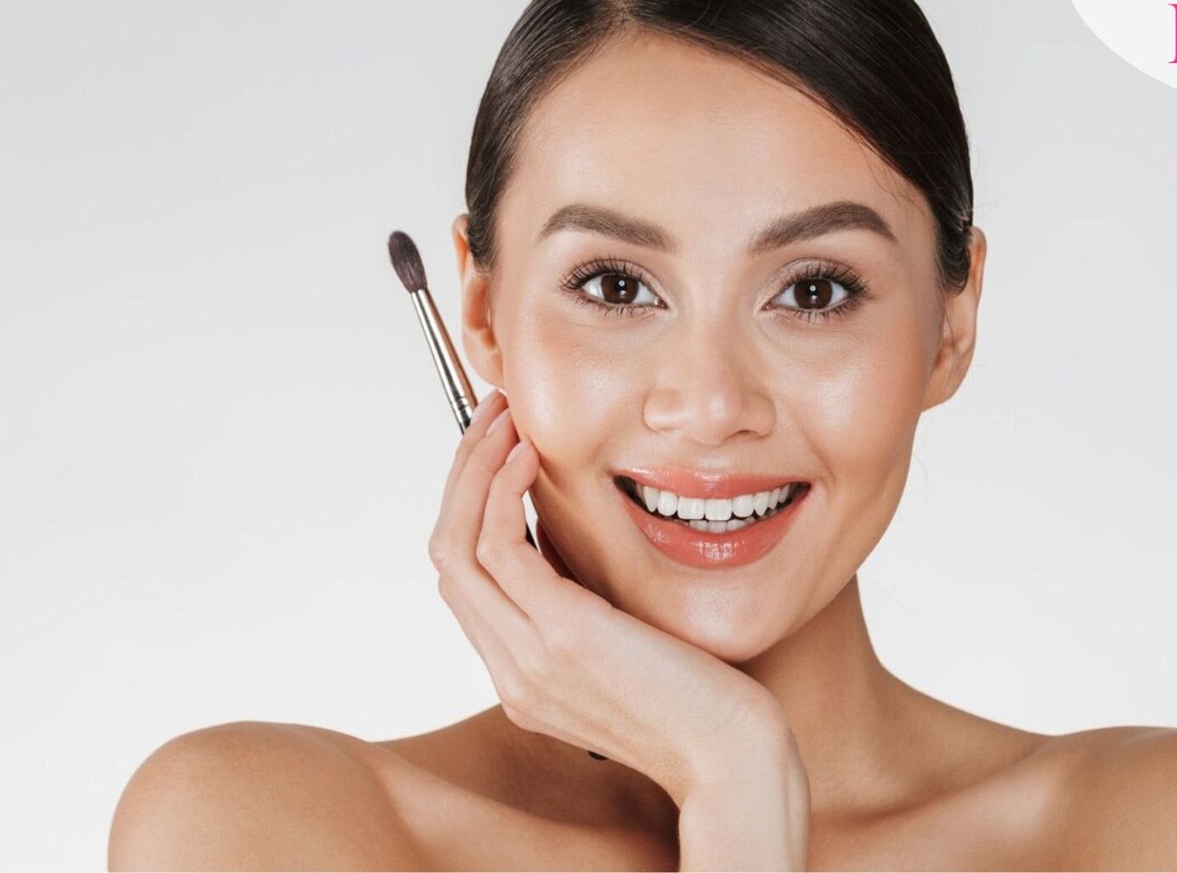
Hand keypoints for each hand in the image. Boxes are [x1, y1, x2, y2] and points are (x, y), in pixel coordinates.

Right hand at [428, 390, 790, 804]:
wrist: (731, 759)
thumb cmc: (704, 704)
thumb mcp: (629, 649)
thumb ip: (586, 609)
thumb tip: (569, 541)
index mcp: (521, 677)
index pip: (464, 581)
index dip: (472, 507)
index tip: (500, 451)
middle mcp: (510, 671)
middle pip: (446, 556)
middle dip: (462, 475)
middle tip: (494, 416)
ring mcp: (527, 657)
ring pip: (455, 545)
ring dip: (474, 469)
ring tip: (507, 419)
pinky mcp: (561, 636)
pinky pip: (499, 548)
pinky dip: (503, 490)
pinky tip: (529, 455)